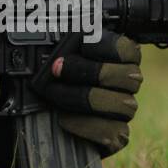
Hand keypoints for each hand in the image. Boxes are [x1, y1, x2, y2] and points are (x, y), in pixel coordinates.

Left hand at [31, 31, 142, 155]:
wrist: (40, 121)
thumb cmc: (50, 83)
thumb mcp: (53, 59)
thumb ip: (60, 44)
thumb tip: (53, 30)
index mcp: (119, 59)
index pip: (127, 50)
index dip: (105, 45)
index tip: (79, 44)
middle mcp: (127, 85)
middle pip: (127, 77)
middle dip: (88, 72)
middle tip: (57, 69)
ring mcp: (125, 111)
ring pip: (122, 105)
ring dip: (83, 99)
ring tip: (55, 96)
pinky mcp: (118, 137)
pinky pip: (113, 132)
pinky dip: (86, 125)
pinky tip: (64, 119)